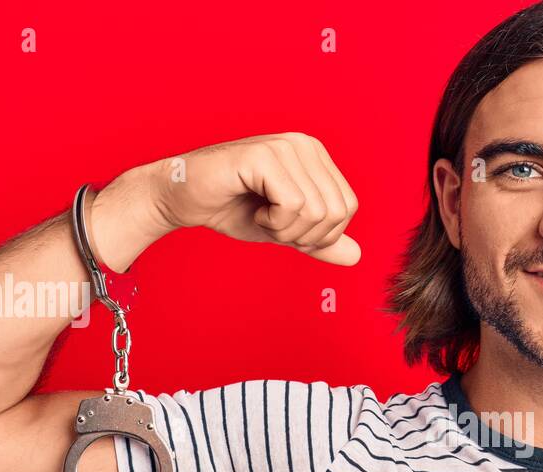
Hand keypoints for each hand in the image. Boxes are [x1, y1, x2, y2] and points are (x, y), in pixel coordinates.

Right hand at [142, 132, 360, 265]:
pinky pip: (293, 206)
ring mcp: (285, 146)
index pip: (347, 208)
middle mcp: (305, 144)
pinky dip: (273, 223)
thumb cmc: (234, 209)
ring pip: (316, 211)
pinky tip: (254, 209)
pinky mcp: (263, 156)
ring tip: (262, 215)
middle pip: (336, 212)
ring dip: (286, 230)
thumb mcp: (286, 231)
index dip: (320, 233)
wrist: (186, 200)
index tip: (286, 226)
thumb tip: (356, 256)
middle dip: (304, 234)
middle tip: (272, 224)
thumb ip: (321, 241)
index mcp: (316, 156)